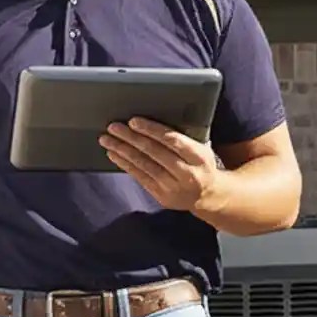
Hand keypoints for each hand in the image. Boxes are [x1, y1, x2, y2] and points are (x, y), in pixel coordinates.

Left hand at [99, 117, 218, 211]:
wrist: (209, 196)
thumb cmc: (200, 164)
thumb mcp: (201, 148)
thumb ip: (182, 137)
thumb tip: (151, 119)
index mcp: (199, 156)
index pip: (173, 140)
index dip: (152, 130)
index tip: (134, 121)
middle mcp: (187, 173)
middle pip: (154, 152)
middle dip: (131, 138)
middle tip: (113, 126)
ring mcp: (174, 187)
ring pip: (143, 165)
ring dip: (122, 150)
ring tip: (107, 139)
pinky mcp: (162, 196)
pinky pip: (140, 177)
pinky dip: (125, 164)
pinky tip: (114, 154)